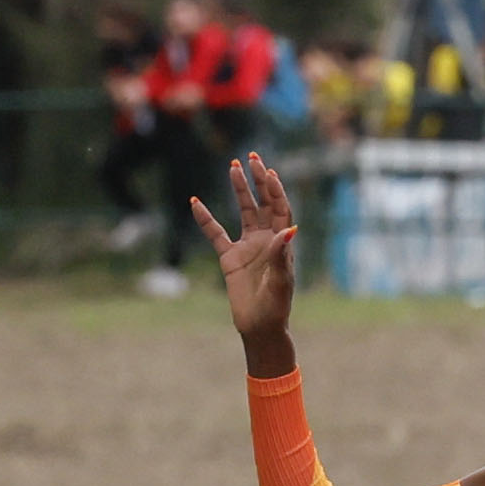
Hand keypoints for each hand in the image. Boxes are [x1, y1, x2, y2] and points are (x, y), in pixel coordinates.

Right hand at [194, 152, 295, 369]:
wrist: (259, 327)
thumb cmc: (276, 306)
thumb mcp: (281, 281)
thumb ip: (282, 254)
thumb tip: (290, 229)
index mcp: (282, 243)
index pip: (280, 209)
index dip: (275, 190)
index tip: (268, 172)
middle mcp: (266, 240)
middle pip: (264, 203)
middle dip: (258, 181)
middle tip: (251, 158)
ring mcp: (248, 247)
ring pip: (244, 212)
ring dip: (239, 190)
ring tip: (232, 167)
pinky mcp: (230, 258)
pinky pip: (216, 234)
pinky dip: (205, 219)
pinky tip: (195, 202)